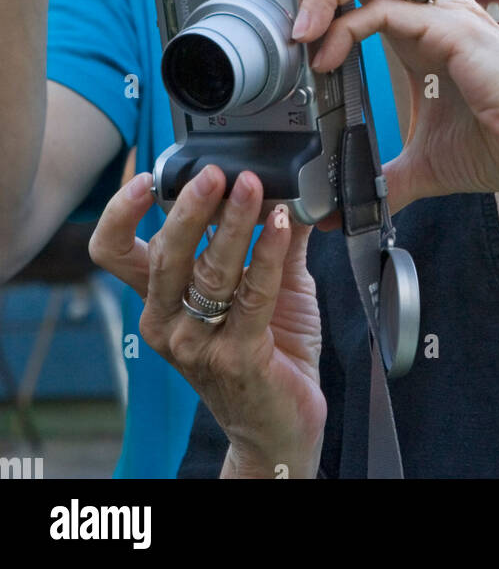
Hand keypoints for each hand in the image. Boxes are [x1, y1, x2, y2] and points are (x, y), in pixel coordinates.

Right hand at [89, 168, 326, 477]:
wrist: (279, 424)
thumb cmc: (266, 350)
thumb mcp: (262, 284)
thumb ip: (269, 237)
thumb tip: (284, 185)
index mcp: (160, 298)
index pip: (115, 251)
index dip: (121, 212)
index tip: (148, 178)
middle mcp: (167, 321)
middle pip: (165, 255)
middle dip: (190, 208)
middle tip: (215, 174)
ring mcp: (198, 344)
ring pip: (209, 272)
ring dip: (234, 223)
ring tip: (255, 188)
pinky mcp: (237, 358)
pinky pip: (252, 295)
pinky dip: (268, 252)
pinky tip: (282, 224)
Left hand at [277, 0, 498, 212]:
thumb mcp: (425, 164)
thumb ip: (382, 180)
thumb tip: (339, 212)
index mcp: (421, 21)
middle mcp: (431, 4)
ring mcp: (443, 11)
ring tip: (299, 28)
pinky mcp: (452, 30)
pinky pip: (386, 9)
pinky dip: (347, 27)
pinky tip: (326, 59)